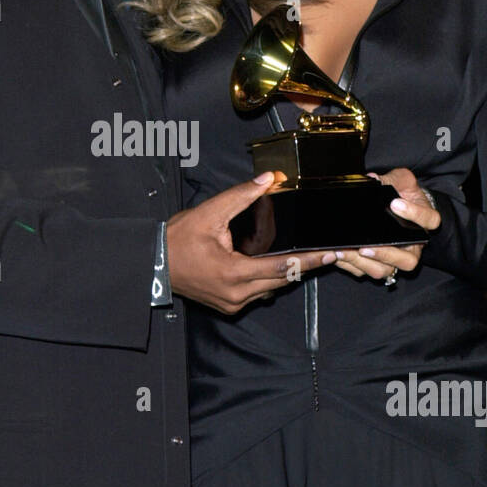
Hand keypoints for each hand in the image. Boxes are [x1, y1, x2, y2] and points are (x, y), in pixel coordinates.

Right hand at [168, 173, 329, 313]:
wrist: (154, 263)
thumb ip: (241, 196)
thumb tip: (268, 180)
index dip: (310, 260)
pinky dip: (269, 280)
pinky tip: (276, 266)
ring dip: (288, 274)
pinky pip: (258, 294)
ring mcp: (233, 304)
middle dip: (305, 267)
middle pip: (283, 281)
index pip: (283, 267)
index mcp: (235, 273)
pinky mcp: (229, 306)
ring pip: (272, 289)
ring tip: (307, 258)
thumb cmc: (177, 240)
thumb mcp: (209, 213)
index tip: (332, 254)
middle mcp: (237, 295)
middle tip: (327, 254)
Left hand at [323, 167, 440, 281]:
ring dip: (362, 264)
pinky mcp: (378, 264)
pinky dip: (349, 266)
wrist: (397, 208)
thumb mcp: (402, 181)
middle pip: (408, 260)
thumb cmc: (402, 196)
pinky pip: (365, 272)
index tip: (395, 203)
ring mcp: (395, 259)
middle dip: (384, 255)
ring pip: (384, 271)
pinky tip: (335, 255)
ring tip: (343, 251)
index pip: (430, 221)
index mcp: (424, 223)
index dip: (415, 214)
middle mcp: (413, 246)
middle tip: (364, 246)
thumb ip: (393, 178)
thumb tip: (373, 179)